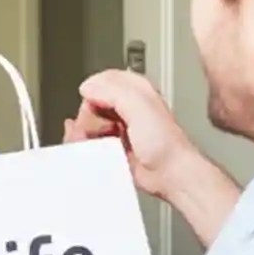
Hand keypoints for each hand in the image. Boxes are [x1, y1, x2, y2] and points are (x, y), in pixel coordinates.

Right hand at [66, 70, 198, 198]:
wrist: (169, 174)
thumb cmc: (164, 144)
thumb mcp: (139, 105)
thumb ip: (113, 91)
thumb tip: (88, 87)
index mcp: (137, 90)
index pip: (105, 79)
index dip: (93, 90)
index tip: (91, 104)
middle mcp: (130, 107)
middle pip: (94, 102)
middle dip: (87, 113)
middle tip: (93, 125)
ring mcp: (123, 127)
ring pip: (92, 121)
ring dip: (85, 130)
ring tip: (91, 139)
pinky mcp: (117, 145)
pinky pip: (94, 140)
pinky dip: (87, 143)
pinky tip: (91, 147)